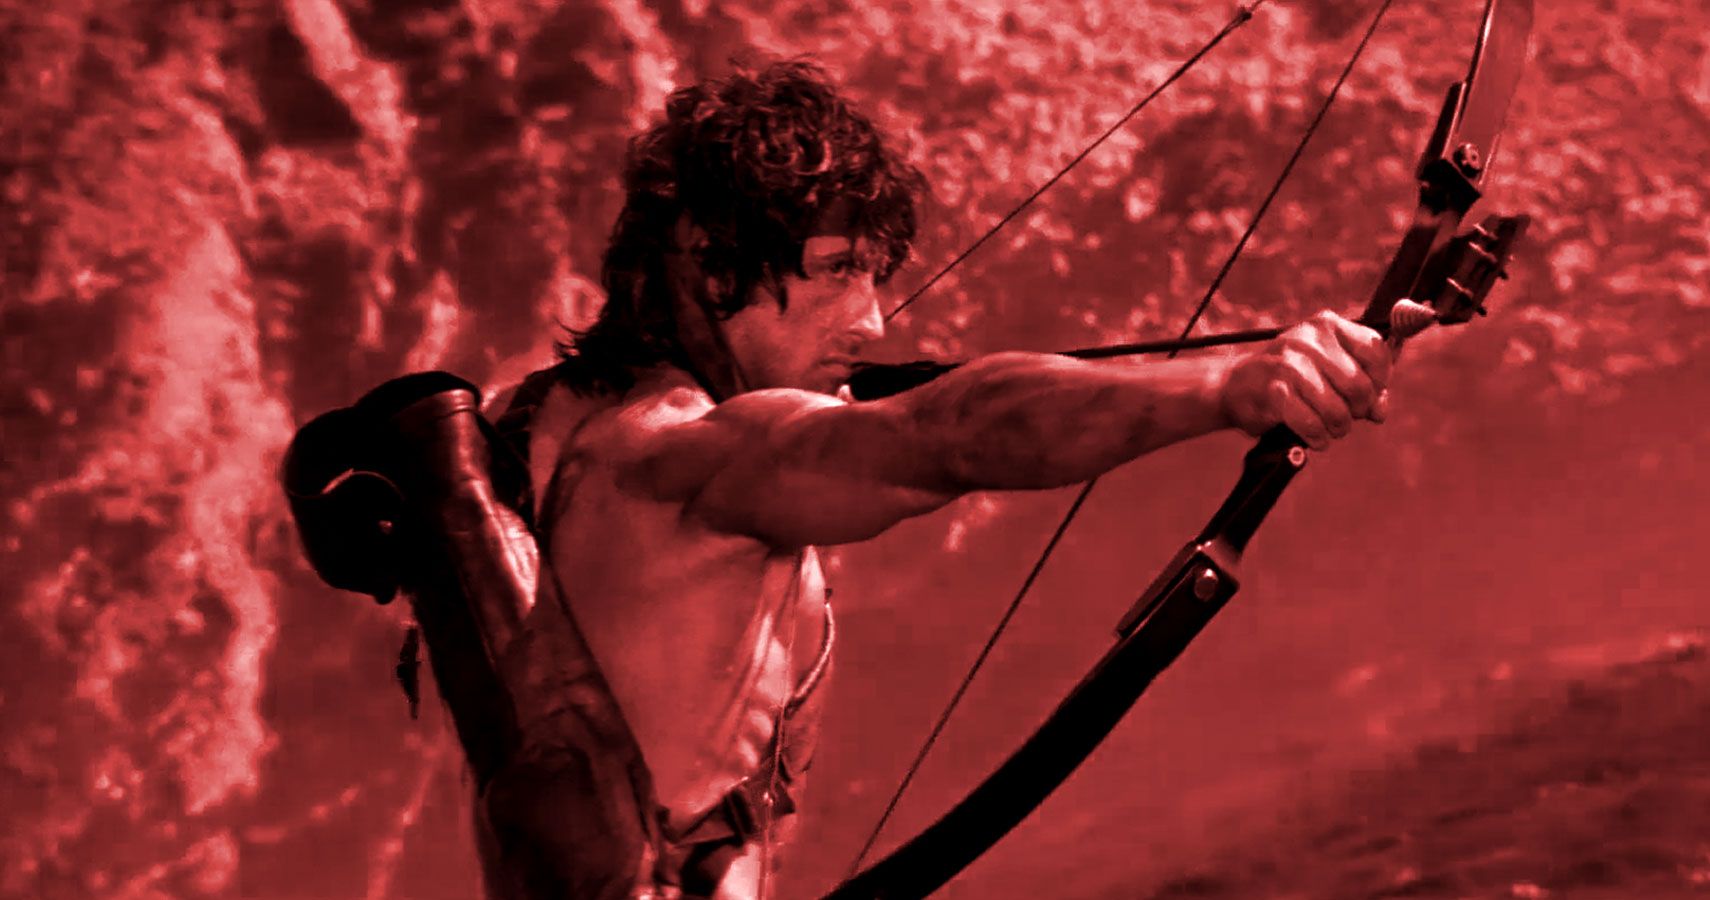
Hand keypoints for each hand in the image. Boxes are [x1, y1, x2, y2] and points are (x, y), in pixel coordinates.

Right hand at [1218, 311, 1390, 449]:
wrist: (1238, 386)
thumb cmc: (1292, 378)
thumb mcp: (1329, 369)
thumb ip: (1362, 385)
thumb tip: (1379, 411)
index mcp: (1328, 325)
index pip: (1376, 352)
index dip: (1380, 381)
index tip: (1368, 395)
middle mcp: (1310, 339)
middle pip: (1359, 386)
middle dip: (1357, 411)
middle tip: (1345, 416)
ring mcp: (1290, 364)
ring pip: (1338, 410)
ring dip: (1338, 428)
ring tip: (1330, 428)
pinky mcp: (1275, 391)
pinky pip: (1312, 424)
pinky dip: (1318, 438)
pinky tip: (1316, 438)